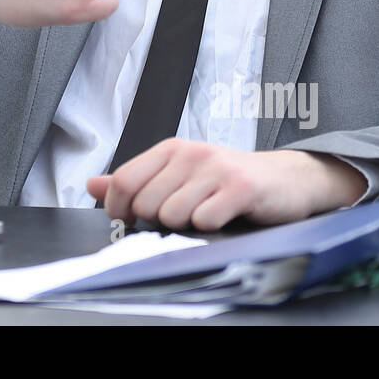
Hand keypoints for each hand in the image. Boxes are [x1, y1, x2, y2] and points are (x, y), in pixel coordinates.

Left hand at [87, 141, 368, 231]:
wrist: (286, 180)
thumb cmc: (229, 179)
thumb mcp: (178, 174)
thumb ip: (134, 180)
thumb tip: (92, 185)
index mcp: (170, 150)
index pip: (123, 181)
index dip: (119, 208)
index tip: (130, 219)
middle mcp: (190, 154)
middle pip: (146, 204)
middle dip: (159, 220)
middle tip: (184, 214)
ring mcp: (215, 169)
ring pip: (172, 215)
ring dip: (187, 225)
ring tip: (205, 213)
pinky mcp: (240, 187)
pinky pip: (204, 220)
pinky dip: (211, 227)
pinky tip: (223, 217)